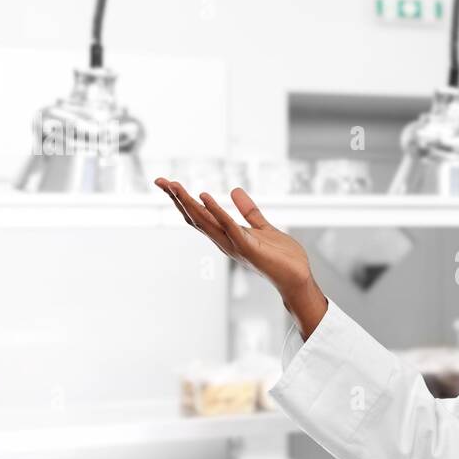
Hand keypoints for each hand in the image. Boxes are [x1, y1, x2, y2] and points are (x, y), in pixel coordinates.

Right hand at [155, 178, 327, 336]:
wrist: (298, 278)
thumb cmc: (282, 257)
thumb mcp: (262, 227)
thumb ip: (249, 211)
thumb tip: (234, 190)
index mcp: (228, 235)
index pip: (200, 216)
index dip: (184, 201)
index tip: (168, 184)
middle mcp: (226, 241)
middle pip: (196, 218)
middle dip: (177, 199)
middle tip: (160, 180)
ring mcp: (235, 245)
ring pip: (206, 222)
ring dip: (189, 203)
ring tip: (174, 185)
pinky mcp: (248, 247)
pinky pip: (230, 227)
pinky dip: (217, 211)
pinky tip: (205, 196)